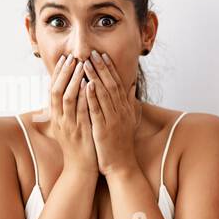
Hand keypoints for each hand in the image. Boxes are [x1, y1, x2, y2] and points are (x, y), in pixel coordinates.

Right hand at [45, 53, 98, 174]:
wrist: (80, 168)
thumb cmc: (78, 145)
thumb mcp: (69, 126)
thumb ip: (68, 110)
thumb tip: (69, 93)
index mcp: (55, 116)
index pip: (53, 90)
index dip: (58, 74)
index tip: (64, 59)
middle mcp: (59, 119)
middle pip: (56, 90)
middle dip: (64, 72)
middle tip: (71, 57)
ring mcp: (68, 125)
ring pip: (66, 98)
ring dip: (72, 80)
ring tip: (80, 65)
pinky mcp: (80, 131)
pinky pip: (80, 111)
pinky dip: (83, 96)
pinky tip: (88, 85)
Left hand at [82, 49, 140, 176]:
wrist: (122, 165)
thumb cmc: (122, 143)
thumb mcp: (129, 120)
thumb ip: (130, 102)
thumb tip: (132, 85)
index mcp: (125, 108)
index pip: (118, 83)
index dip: (109, 68)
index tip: (102, 55)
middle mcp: (121, 112)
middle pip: (111, 84)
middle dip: (101, 68)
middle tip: (92, 53)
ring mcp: (113, 120)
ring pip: (104, 94)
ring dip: (95, 77)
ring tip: (86, 63)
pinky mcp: (104, 129)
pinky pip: (98, 110)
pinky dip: (92, 97)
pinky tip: (86, 85)